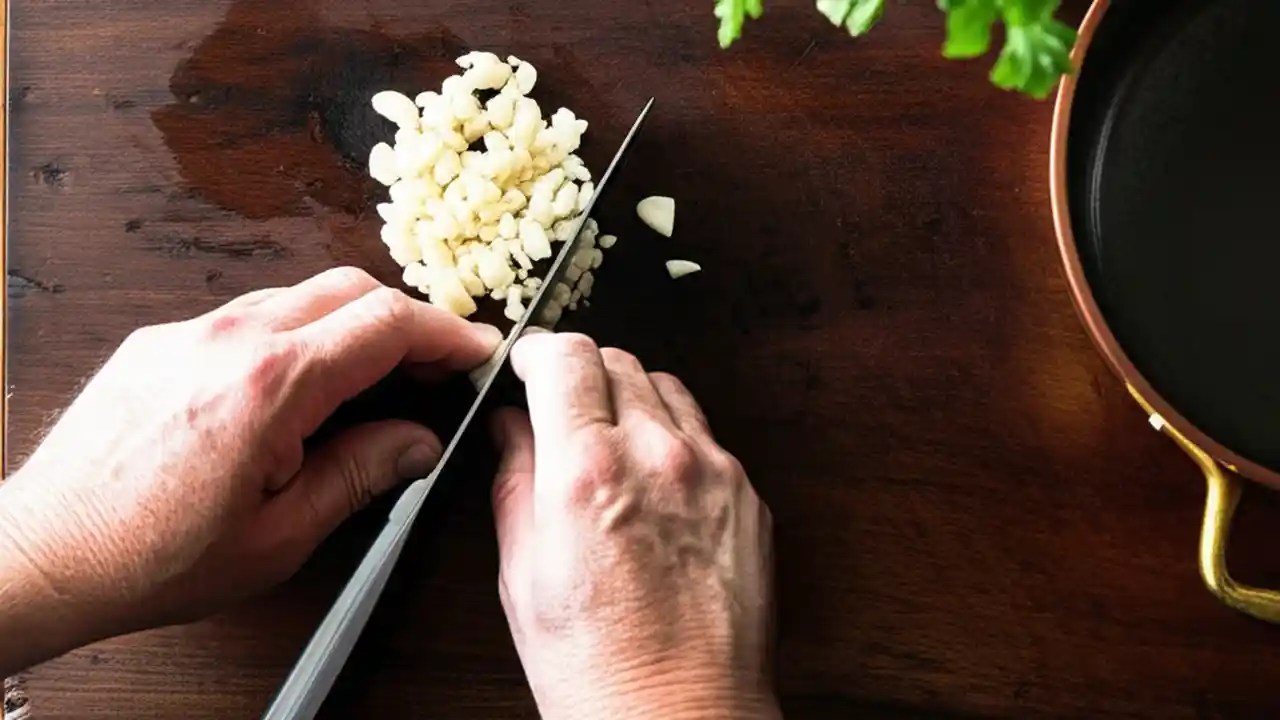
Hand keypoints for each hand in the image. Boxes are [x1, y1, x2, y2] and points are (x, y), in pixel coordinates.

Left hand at [0, 267, 499, 674]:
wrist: (47, 554)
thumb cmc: (153, 557)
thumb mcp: (281, 534)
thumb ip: (362, 474)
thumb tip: (418, 443)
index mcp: (272, 385)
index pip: (386, 323)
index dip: (445, 331)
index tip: (476, 348)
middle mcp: (230, 338)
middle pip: (349, 287)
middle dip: (404, 318)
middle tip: (433, 364)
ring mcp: (189, 332)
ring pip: (298, 296)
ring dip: (347, 324)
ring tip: (371, 379)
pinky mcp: (159, 341)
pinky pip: (247, 315)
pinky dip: (293, 334)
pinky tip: (298, 387)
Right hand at [491, 333, 777, 719]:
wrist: (681, 717)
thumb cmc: (596, 667)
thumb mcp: (521, 574)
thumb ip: (515, 480)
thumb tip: (511, 426)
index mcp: (588, 471)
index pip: (568, 357)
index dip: (540, 350)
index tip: (530, 364)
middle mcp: (657, 455)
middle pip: (618, 359)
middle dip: (582, 372)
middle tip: (562, 407)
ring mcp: (713, 471)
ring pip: (666, 386)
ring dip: (630, 397)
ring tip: (609, 443)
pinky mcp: (748, 494)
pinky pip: (705, 433)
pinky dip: (673, 436)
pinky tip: (654, 481)